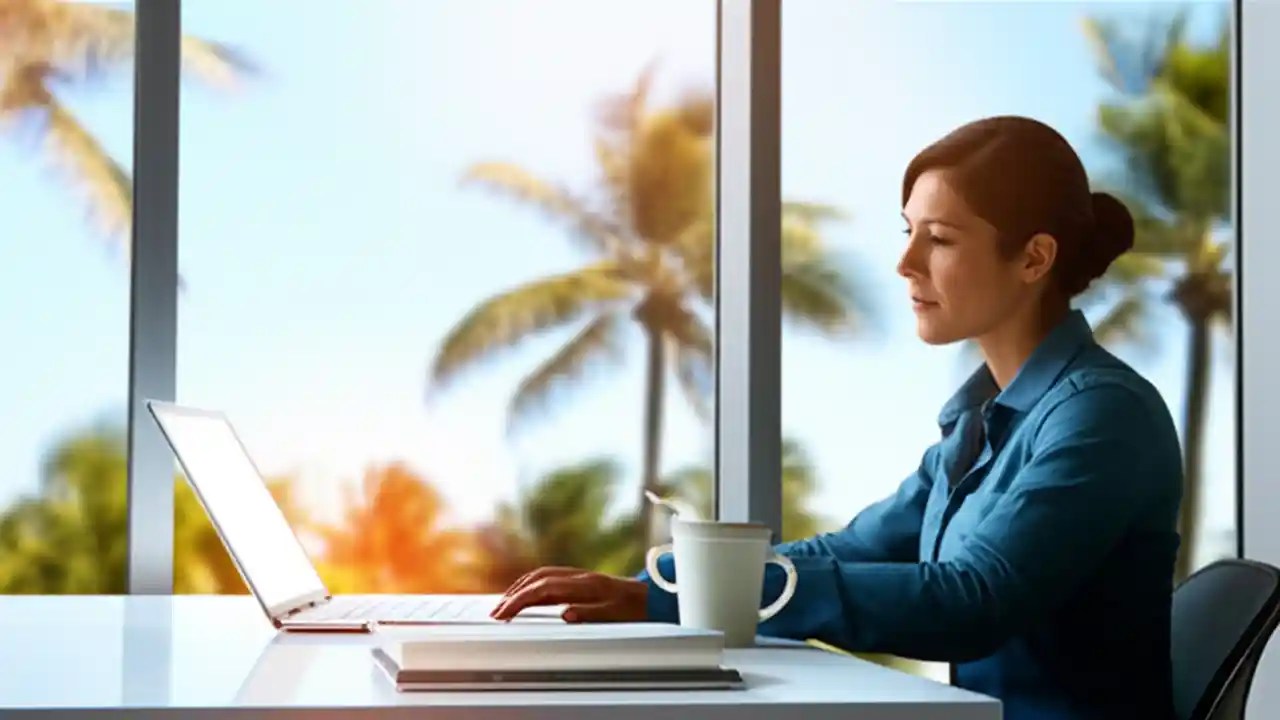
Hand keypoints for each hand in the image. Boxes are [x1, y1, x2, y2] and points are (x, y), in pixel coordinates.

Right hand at [490, 566, 648, 622]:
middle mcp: (578, 576)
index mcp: (584, 584)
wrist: (650, 596)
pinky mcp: (578, 579)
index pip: (543, 589)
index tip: (504, 612)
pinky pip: (549, 577)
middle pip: (537, 579)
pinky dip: (531, 585)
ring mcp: (577, 576)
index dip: (520, 600)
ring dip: (520, 588)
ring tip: (504, 604)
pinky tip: (526, 595)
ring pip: (541, 576)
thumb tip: (564, 614)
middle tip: (497, 612)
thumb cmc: (634, 608)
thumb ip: (589, 614)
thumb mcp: (615, 615)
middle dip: (513, 594)